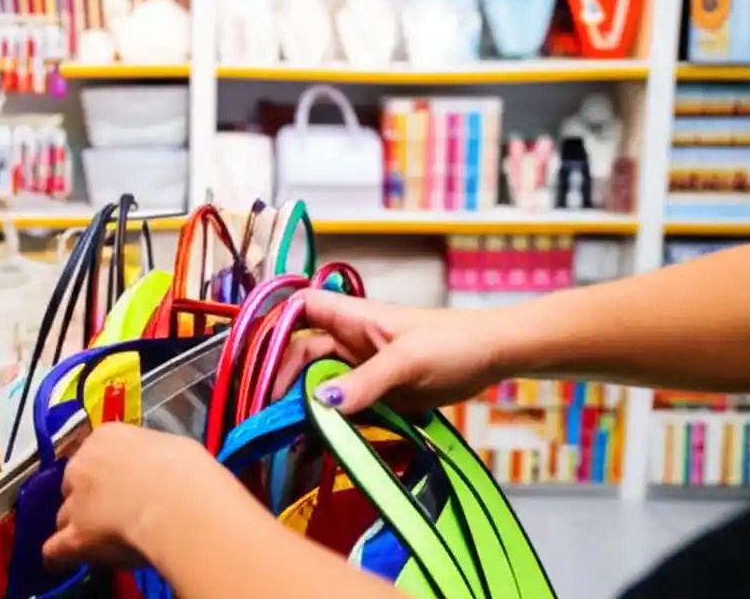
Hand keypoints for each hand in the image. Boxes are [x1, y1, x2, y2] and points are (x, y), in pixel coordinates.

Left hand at [41, 422, 236, 570]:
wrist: (178, 503)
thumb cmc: (185, 471)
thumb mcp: (169, 448)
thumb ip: (150, 457)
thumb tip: (156, 468)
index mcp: (106, 437)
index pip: (95, 451)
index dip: (105, 470)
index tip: (120, 482)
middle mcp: (82, 464)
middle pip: (74, 482)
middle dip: (88, 497)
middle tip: (111, 511)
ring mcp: (75, 501)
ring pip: (65, 515)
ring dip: (77, 524)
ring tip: (93, 538)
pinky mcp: (75, 537)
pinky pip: (56, 548)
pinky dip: (61, 555)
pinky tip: (63, 562)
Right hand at [275, 289, 513, 413]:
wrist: (493, 357)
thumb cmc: (453, 342)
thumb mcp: (407, 361)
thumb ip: (365, 382)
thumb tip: (322, 404)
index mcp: (352, 318)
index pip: (300, 308)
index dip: (275, 323)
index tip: (255, 354)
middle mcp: (350, 341)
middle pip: (301, 353)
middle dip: (283, 377)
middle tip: (270, 410)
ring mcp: (362, 368)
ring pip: (320, 383)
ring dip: (305, 403)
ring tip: (289, 430)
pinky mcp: (377, 394)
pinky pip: (344, 406)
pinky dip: (331, 421)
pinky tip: (321, 440)